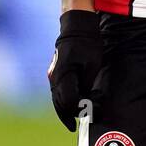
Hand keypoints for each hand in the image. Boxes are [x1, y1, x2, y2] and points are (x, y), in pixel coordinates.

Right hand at [48, 9, 102, 130]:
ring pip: (57, 100)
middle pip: (60, 104)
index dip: (80, 110)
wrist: (76, 26)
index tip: (92, 111)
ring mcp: (53, 76)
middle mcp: (54, 78)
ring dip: (68, 110)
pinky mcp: (55, 74)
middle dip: (72, 114)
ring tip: (79, 116)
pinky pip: (58, 93)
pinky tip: (74, 106)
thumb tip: (86, 100)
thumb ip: (86, 84)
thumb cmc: (88, 43)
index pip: (68, 102)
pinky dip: (65, 101)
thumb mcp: (93, 64)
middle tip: (86, 119)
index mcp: (64, 75)